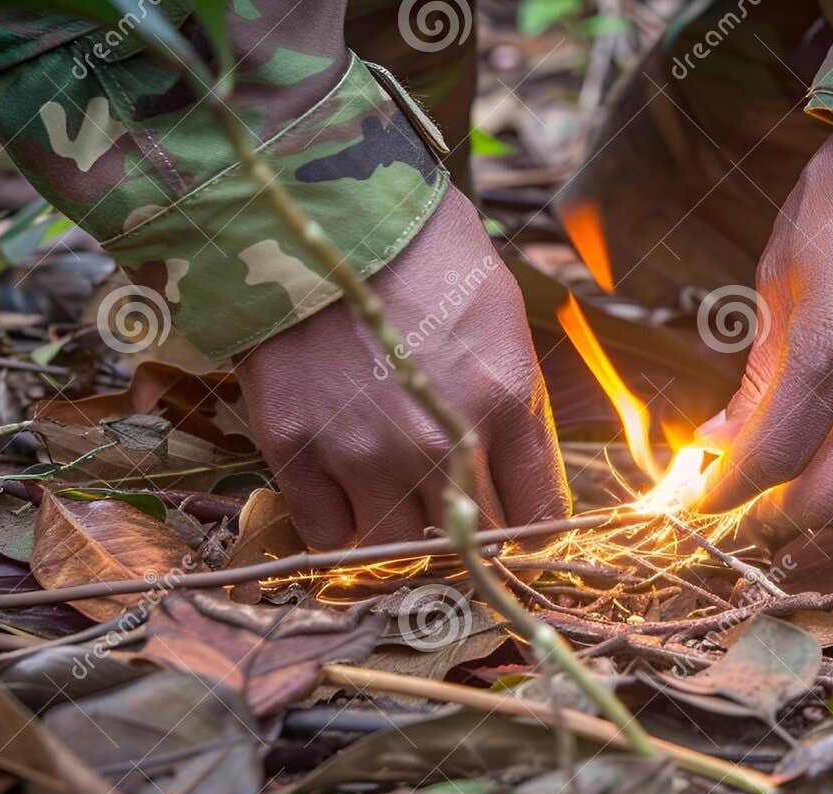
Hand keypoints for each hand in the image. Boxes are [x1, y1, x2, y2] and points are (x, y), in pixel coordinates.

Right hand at [240, 190, 568, 547]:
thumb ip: (516, 411)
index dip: (525, 530)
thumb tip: (519, 485)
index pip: (535, 521)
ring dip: (396, 524)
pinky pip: (326, 531)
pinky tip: (338, 476)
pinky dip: (335, 516)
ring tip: (386, 478)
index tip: (510, 522)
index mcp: (504, 405)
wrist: (323, 208)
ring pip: (395, 546)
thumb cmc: (426, 254)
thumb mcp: (503, 321)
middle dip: (459, 527)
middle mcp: (440, 444)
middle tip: (441, 496)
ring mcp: (364, 451)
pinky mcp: (297, 449)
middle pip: (465, 543)